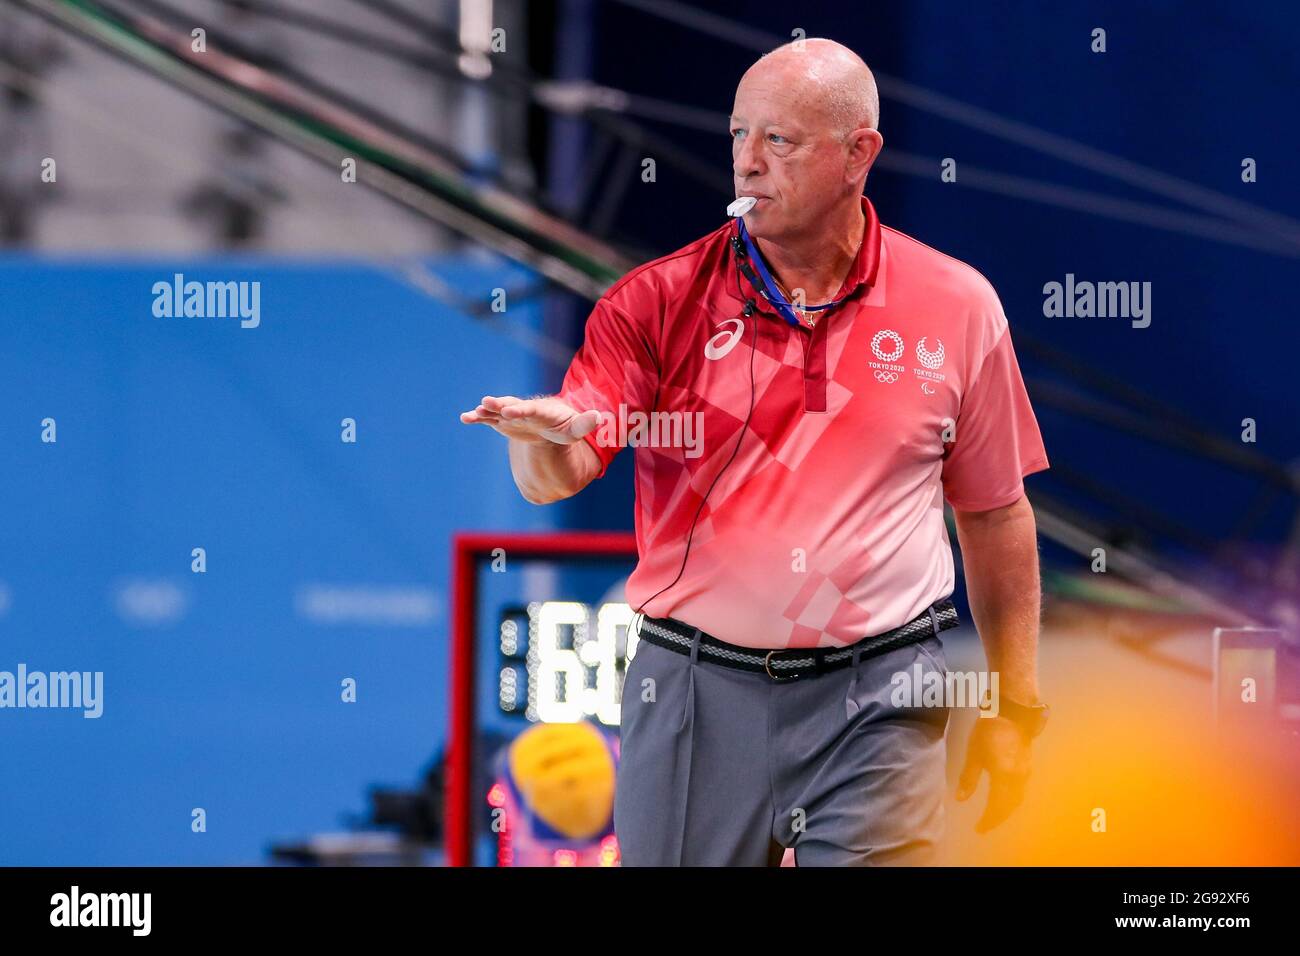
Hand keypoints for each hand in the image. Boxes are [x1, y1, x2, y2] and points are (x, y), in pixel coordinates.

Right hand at [459, 394, 602, 445]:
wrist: (552, 427)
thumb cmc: (565, 427)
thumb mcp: (576, 428)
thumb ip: (585, 424)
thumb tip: (599, 417)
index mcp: (542, 411)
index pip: (530, 409)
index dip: (520, 409)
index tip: (509, 410)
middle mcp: (524, 410)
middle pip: (511, 406)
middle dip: (499, 405)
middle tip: (486, 402)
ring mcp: (512, 415)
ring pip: (497, 411)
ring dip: (486, 411)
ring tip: (472, 413)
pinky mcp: (504, 422)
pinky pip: (489, 419)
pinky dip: (478, 418)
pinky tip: (464, 418)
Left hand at [955, 715, 1032, 832]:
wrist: (1013, 712)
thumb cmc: (989, 731)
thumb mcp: (974, 754)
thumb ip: (968, 778)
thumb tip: (960, 799)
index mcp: (1004, 777)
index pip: (997, 806)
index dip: (988, 820)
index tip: (979, 829)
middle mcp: (1019, 778)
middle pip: (1009, 806)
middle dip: (997, 818)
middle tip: (985, 825)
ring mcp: (1026, 773)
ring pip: (1017, 799)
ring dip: (1006, 810)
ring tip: (993, 815)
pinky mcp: (1028, 766)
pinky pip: (1021, 790)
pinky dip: (1011, 800)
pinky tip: (1004, 798)